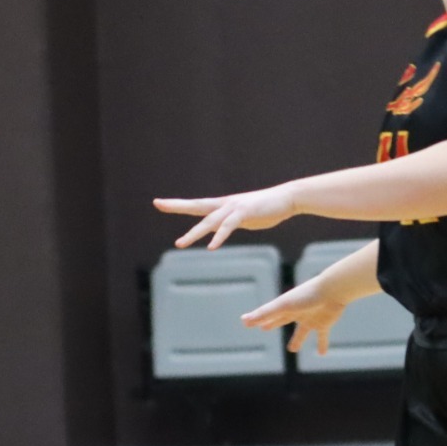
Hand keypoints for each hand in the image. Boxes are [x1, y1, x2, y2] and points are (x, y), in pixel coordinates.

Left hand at [154, 185, 298, 249]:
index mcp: (222, 206)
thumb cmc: (265, 208)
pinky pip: (229, 226)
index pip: (195, 205)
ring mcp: (234, 208)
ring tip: (179, 244)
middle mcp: (224, 204)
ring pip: (210, 220)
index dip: (177, 204)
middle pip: (196, 205)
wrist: (288, 198)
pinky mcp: (245, 213)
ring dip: (194, 233)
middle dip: (176, 205)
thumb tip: (217, 231)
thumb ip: (226, 223)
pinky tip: (212, 247)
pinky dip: (219, 236)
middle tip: (157, 203)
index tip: (159, 202)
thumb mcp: (241, 218)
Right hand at [242, 277, 349, 355]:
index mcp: (285, 306)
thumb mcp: (282, 306)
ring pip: (301, 332)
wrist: (333, 290)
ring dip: (297, 340)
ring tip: (292, 349)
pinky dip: (322, 344)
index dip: (259, 318)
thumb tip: (243, 321)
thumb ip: (264, 314)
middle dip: (273, 323)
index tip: (248, 322)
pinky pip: (322, 336)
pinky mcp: (323, 323)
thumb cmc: (306, 296)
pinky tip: (322, 354)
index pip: (268, 314)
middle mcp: (297, 312)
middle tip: (264, 327)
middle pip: (282, 319)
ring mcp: (310, 318)